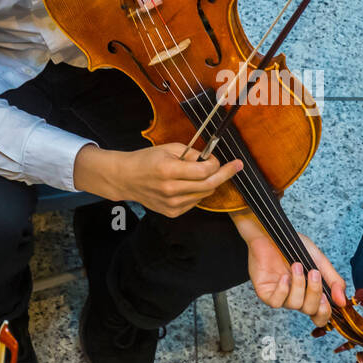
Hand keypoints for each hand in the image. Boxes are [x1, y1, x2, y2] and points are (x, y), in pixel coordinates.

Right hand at [72, 143, 241, 217]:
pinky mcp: (172, 212)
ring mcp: (172, 204)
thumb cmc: (147, 160)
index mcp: (169, 170)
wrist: (126, 179)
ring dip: (208, 183)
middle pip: (209, 185)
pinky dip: (197, 192)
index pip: (204, 171)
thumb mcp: (169, 149)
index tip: (220, 159)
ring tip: (196, 174)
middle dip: (224, 174)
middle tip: (235, 166)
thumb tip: (211, 160)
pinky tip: (186, 185)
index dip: (216, 164)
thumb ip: (192, 154)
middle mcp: (171, 189)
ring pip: (204, 195)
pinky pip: (195, 202)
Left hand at [232, 212, 346, 326]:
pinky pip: (276, 302)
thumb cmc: (293, 245)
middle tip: (314, 273)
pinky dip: (283, 289)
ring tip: (296, 265)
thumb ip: (333, 281)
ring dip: (298, 285)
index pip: (319, 315)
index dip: (325, 313)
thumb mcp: (319, 261)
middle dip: (314, 292)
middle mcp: (296, 297)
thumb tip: (343, 301)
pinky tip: (284, 276)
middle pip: (310, 311)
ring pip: (295, 305)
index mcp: (310, 292)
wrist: (271, 233)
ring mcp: (281, 296)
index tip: (328, 299)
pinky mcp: (265, 293)